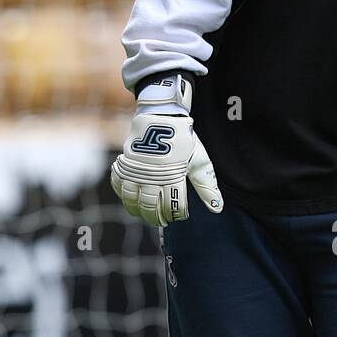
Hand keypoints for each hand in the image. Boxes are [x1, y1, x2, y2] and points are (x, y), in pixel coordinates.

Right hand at [110, 74, 222, 227]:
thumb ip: (207, 186)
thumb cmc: (184, 139)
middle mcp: (153, 175)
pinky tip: (130, 201)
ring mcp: (136, 170)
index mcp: (174, 176)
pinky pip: (119, 185)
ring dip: (139, 211)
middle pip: (151, 206)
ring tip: (146, 215)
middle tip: (162, 221)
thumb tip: (217, 209)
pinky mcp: (124, 164)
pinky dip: (123, 196)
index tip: (180, 216)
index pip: (173, 205)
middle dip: (157, 218)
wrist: (161, 115)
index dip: (177, 214)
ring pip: (133, 200)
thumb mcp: (199, 161)